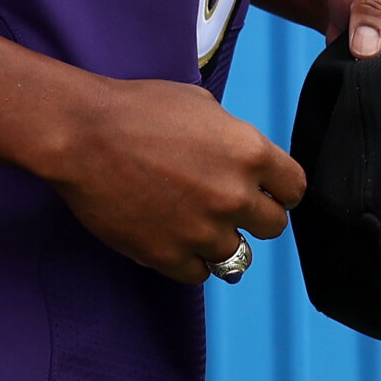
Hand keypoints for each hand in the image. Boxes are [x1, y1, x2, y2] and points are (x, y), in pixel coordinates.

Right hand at [40, 76, 306, 282]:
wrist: (85, 136)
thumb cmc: (139, 111)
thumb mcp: (203, 106)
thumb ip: (233, 138)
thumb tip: (242, 159)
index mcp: (250, 152)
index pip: (295, 188)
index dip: (281, 190)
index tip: (268, 192)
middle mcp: (235, 196)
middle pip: (274, 227)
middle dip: (256, 217)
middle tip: (231, 209)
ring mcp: (203, 231)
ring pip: (237, 255)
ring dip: (219, 240)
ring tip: (193, 221)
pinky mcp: (169, 256)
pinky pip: (199, 274)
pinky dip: (191, 260)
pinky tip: (175, 239)